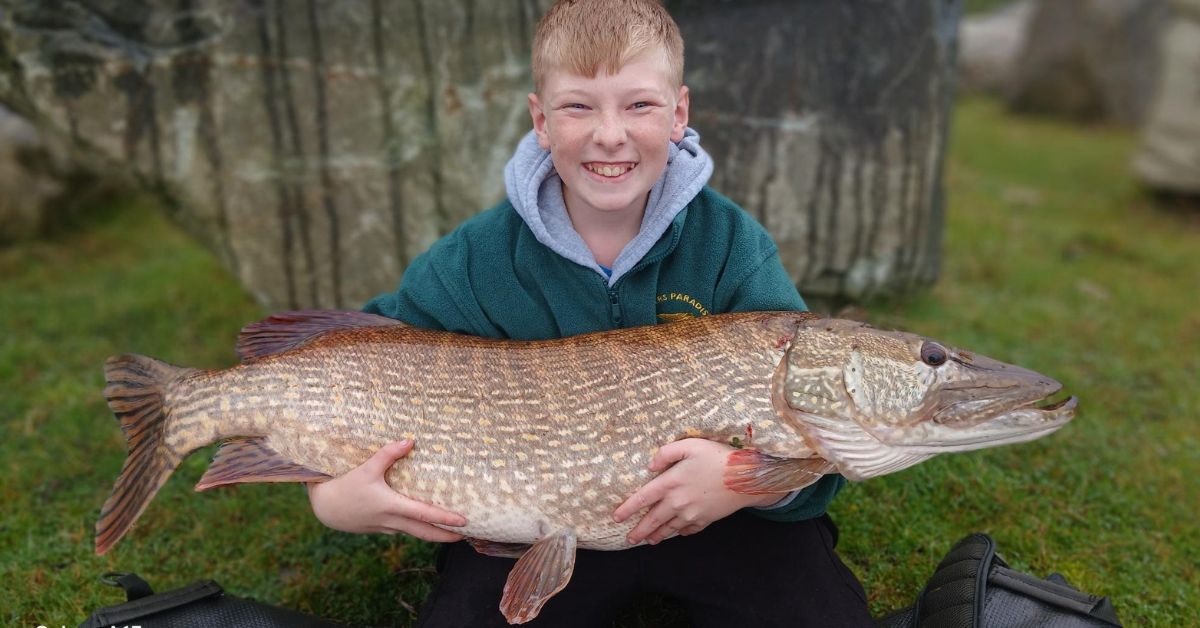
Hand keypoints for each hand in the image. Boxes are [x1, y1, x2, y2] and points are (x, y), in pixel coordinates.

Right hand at [306, 440, 466, 541]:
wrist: (324, 507)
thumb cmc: (343, 485)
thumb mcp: (366, 468)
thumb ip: (388, 454)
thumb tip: (410, 440)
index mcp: (392, 506)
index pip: (425, 515)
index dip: (446, 519)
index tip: (464, 522)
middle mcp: (391, 520)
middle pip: (424, 533)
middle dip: (446, 535)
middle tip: (466, 535)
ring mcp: (385, 527)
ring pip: (414, 533)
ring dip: (432, 534)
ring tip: (450, 532)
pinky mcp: (378, 528)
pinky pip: (402, 530)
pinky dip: (415, 529)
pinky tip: (421, 524)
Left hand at [612, 438, 780, 544]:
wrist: (747, 476)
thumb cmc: (717, 456)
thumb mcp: (689, 445)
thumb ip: (666, 453)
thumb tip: (650, 466)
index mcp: (670, 483)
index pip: (642, 499)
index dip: (627, 509)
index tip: (616, 517)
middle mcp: (678, 502)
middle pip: (653, 520)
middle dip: (640, 530)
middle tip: (630, 539)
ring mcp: (693, 514)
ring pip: (670, 528)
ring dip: (658, 535)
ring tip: (649, 541)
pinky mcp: (707, 519)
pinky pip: (689, 530)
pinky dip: (681, 532)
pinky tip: (678, 532)